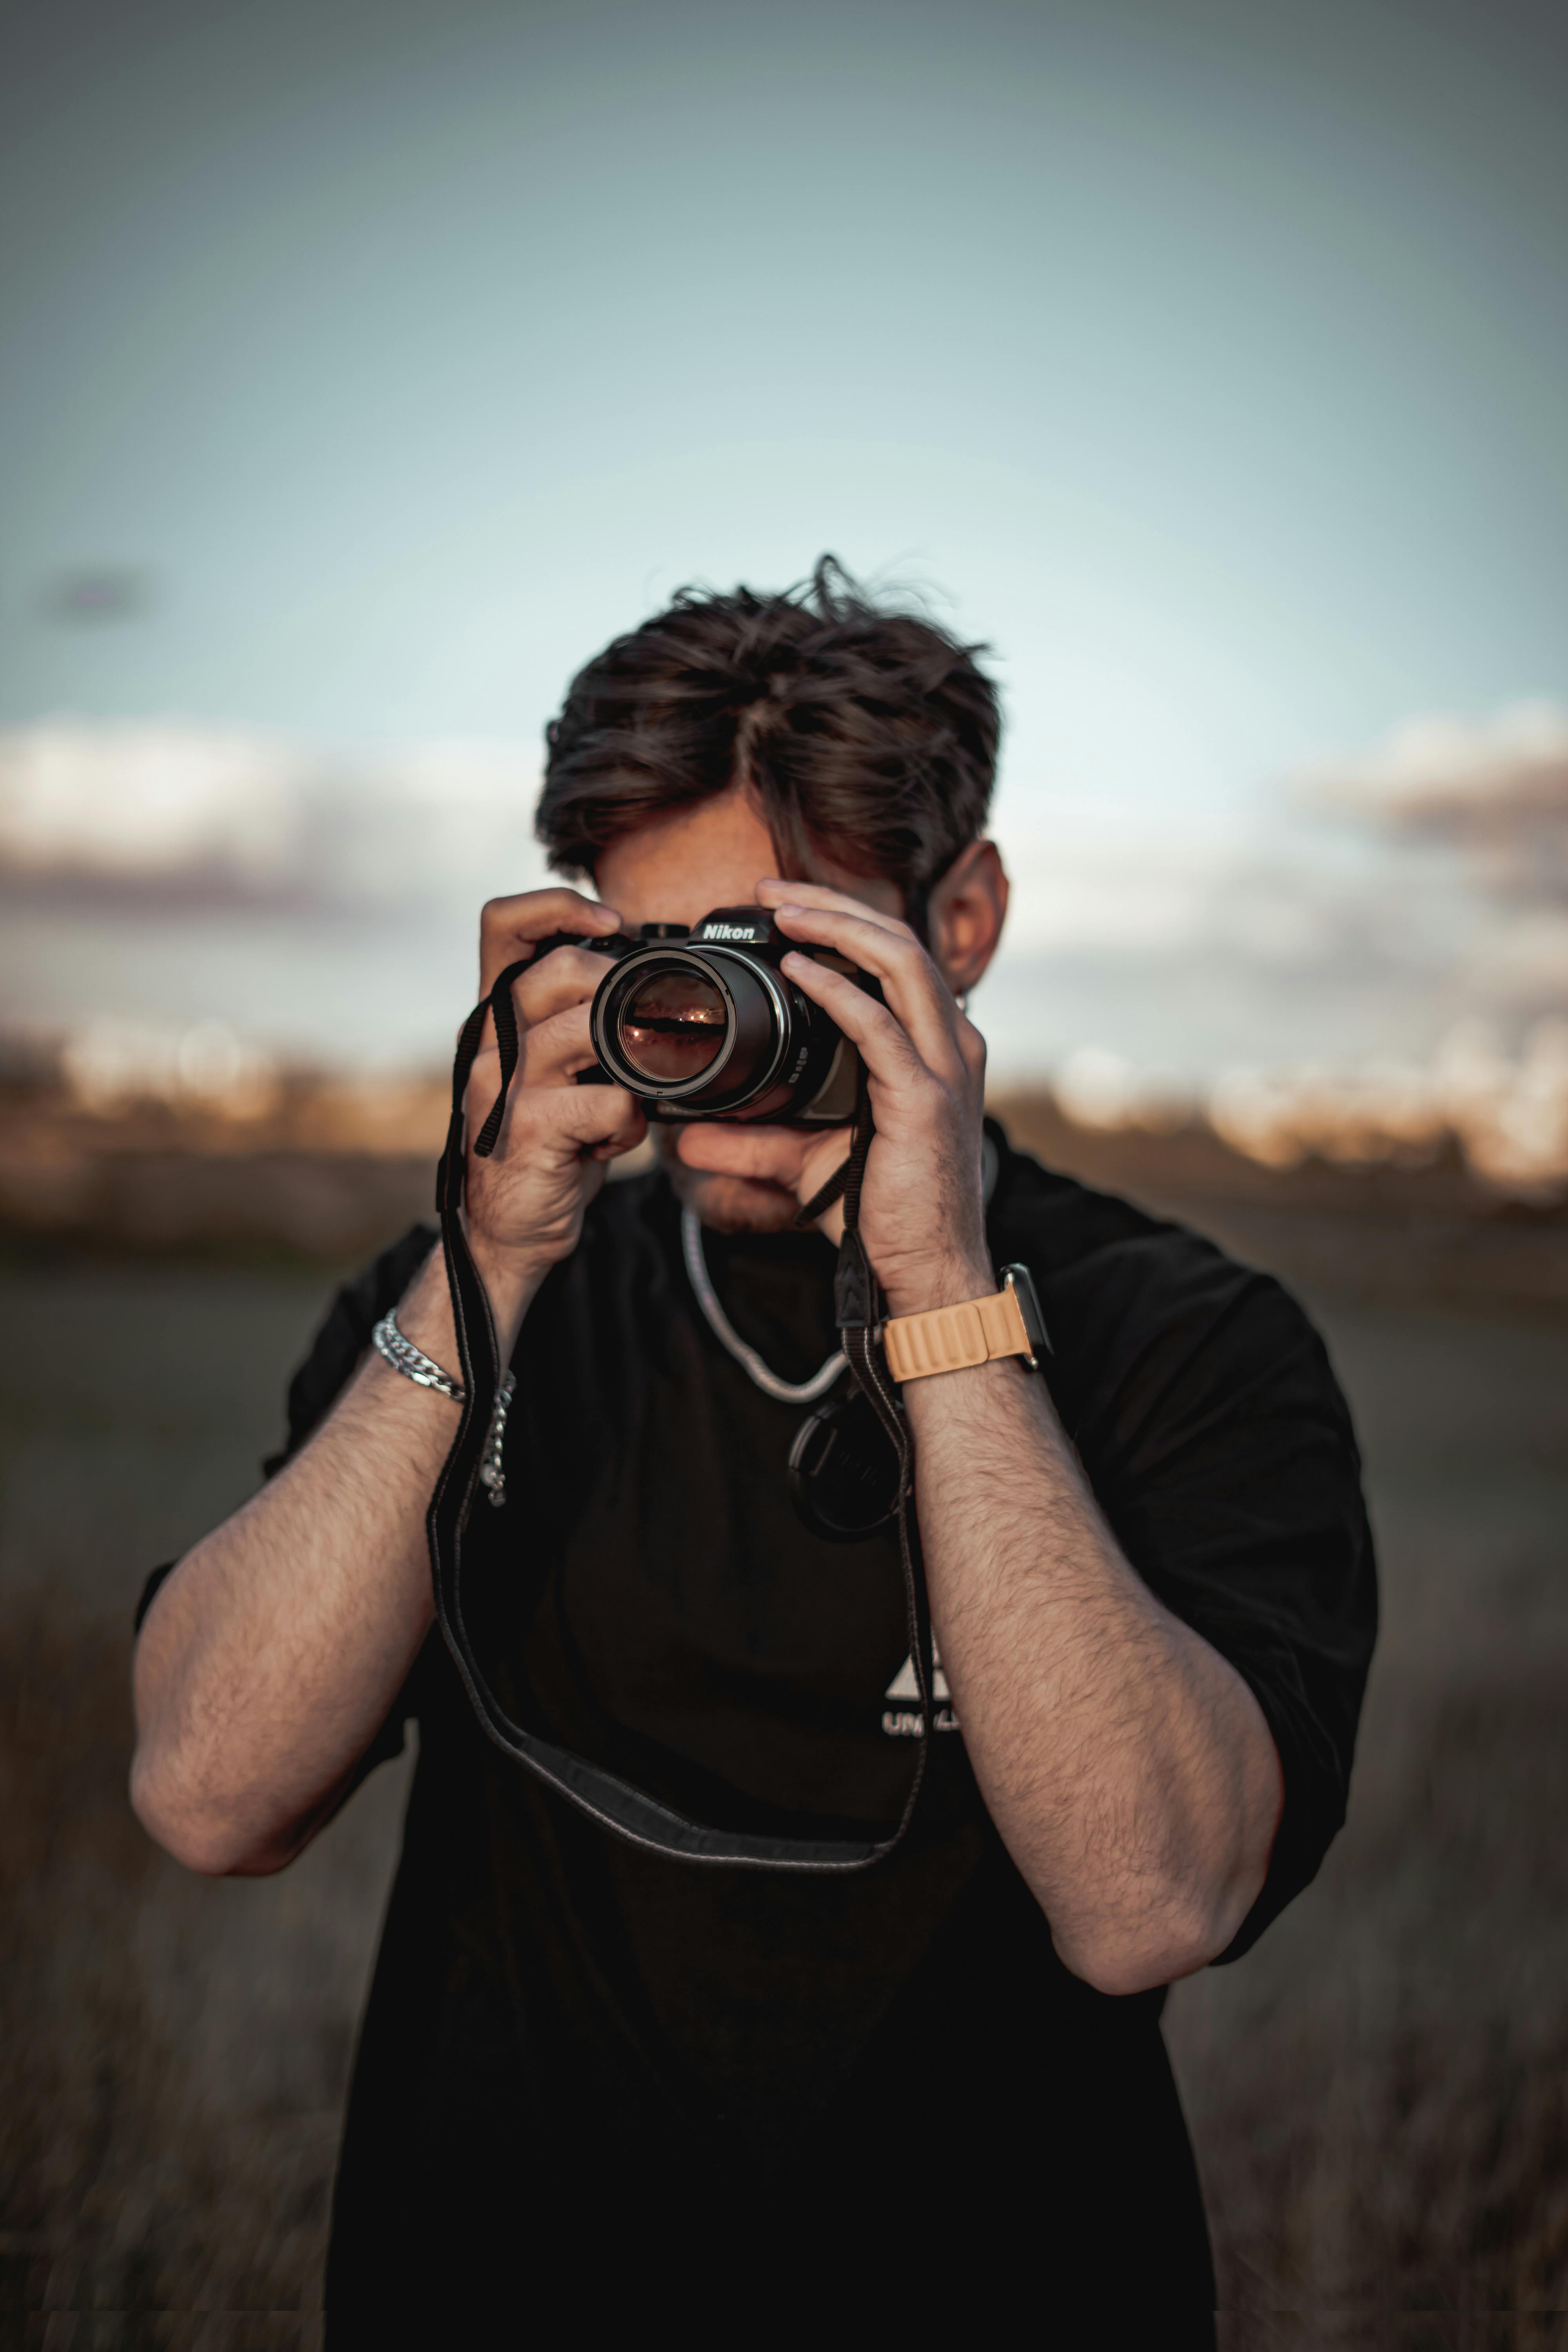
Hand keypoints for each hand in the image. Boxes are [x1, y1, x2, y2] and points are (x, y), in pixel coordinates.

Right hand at [461, 889, 645, 1324]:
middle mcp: (489, 1041)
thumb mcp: (557, 1071)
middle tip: (640, 1023)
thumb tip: (645, 983)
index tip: (611, 923)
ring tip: (635, 1087)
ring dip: (631, 1056)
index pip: (502, 924)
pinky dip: (632, 1121)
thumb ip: (579, 1024)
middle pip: (553, 969)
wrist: (512, 1230)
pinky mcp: (526, 1129)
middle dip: (615, 986)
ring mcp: (502, 1084)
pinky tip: (618, 1138)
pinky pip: (608, 1103)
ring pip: (584, 1029)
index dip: (557, 907)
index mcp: (496, 1016)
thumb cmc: (547, 1143)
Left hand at [756, 879, 991, 1316]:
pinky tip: (799, 968)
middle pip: (901, 942)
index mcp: (934, 1047)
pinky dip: (838, 989)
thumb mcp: (806, 1162)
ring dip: (839, 925)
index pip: (895, 958)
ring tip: (783, 908)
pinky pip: (881, 1026)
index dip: (843, 920)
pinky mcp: (925, 1100)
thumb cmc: (881, 1213)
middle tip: (771, 889)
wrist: (926, 1272)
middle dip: (836, 904)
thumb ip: (750, 1139)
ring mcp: (946, 1069)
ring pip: (901, 963)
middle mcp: (952, 1045)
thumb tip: (683, 1133)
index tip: (781, 906)